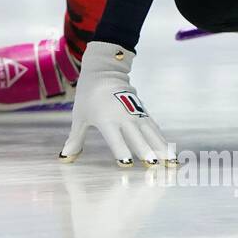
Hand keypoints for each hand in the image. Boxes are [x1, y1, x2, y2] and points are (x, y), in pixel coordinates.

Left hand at [59, 41, 174, 167]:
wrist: (104, 71)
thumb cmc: (87, 97)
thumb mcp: (79, 117)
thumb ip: (75, 139)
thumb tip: (64, 158)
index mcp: (106, 120)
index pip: (114, 138)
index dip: (120, 151)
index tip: (127, 164)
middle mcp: (124, 118)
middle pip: (137, 137)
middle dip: (146, 151)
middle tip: (155, 165)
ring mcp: (136, 114)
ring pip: (151, 134)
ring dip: (162, 148)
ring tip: (173, 164)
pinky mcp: (143, 112)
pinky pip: (154, 128)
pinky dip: (162, 140)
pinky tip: (170, 153)